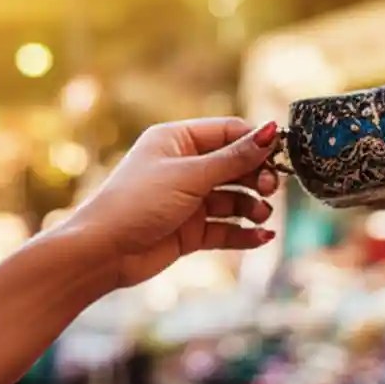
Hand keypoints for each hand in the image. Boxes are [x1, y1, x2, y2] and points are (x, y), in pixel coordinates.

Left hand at [51, 118, 281, 287]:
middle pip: (235, 166)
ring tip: (262, 215)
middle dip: (257, 177)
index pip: (228, 132)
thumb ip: (234, 158)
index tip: (281, 155)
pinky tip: (263, 236)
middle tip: (271, 189)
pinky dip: (244, 232)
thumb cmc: (137, 203)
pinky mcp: (190, 231)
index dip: (256, 143)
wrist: (103, 251)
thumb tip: (270, 131)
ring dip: (252, 206)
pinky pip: (226, 227)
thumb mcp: (190, 176)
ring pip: (233, 198)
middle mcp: (184, 167)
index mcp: (177, 140)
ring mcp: (188, 200)